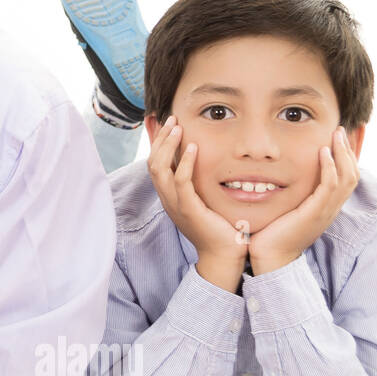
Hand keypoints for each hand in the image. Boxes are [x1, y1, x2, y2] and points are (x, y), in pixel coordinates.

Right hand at [147, 116, 247, 289]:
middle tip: (172, 119)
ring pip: (159, 169)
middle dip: (160, 138)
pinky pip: (180, 182)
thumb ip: (202, 183)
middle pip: (152, 162)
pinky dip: (184, 163)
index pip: (155, 164)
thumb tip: (210, 165)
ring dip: (168, 145)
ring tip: (178, 127)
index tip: (165, 123)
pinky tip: (193, 148)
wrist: (225, 256)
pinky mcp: (188, 210)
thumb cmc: (221, 229)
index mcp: (170, 197)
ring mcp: (175, 205)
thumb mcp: (206, 201)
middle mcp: (167, 199)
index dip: (156, 142)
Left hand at [249, 126, 359, 274]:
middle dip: (348, 150)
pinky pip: (329, 187)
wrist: (268, 257)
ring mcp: (325, 212)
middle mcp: (330, 209)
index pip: (345, 178)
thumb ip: (291, 194)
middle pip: (352, 175)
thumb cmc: (272, 233)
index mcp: (325, 207)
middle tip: (341, 130)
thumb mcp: (286, 209)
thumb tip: (280, 176)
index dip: (345, 158)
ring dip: (342, 154)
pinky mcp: (314, 214)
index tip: (338, 139)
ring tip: (336, 135)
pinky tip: (323, 153)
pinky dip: (329, 168)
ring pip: (346, 178)